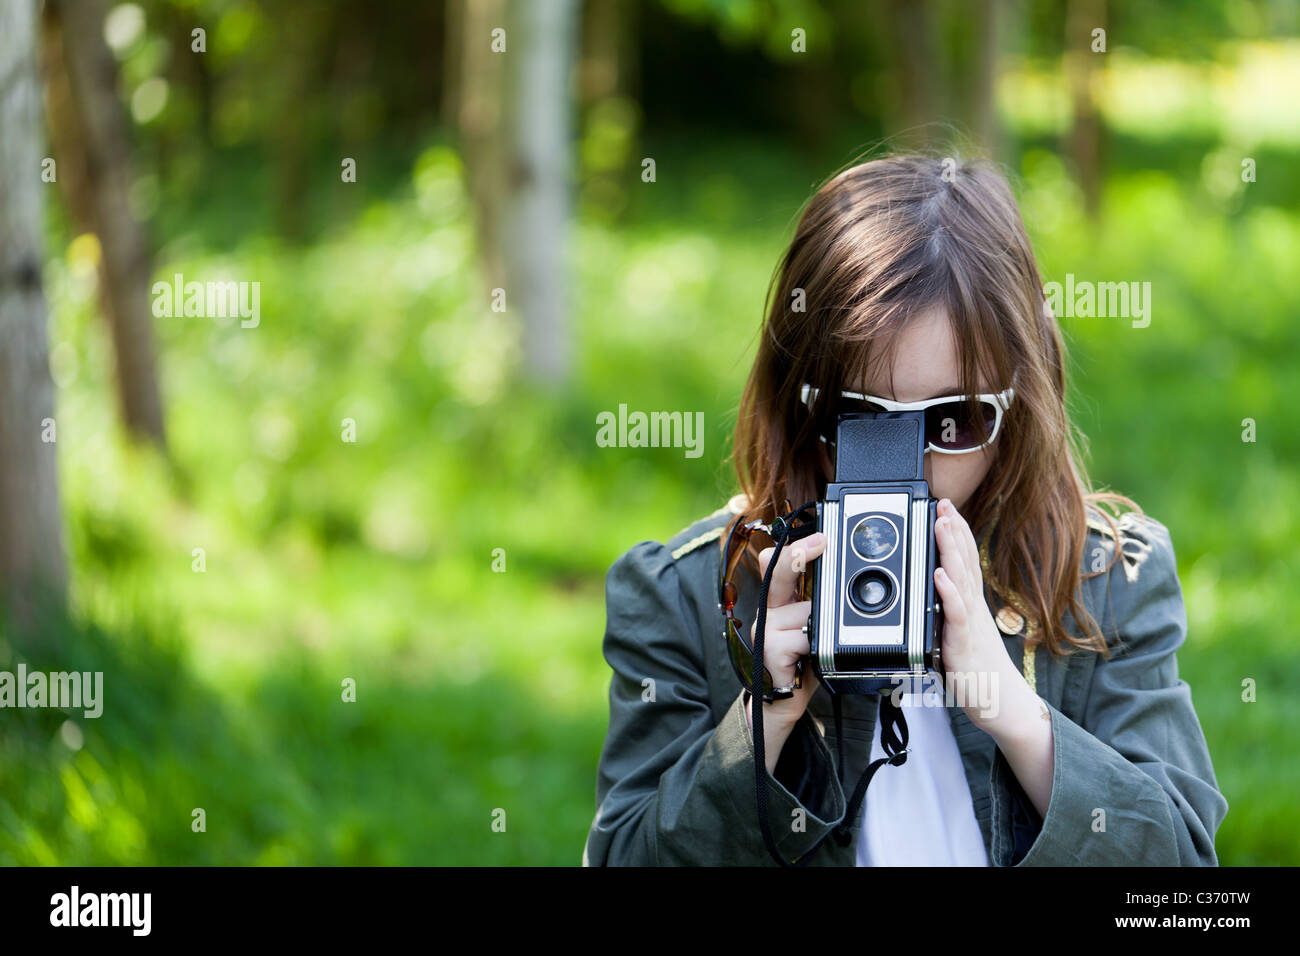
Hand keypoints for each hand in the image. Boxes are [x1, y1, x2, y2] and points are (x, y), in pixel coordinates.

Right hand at [744, 532, 825, 740]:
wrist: (784, 702)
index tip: (821, 537)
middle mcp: (768, 609)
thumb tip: (845, 584)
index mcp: (779, 600)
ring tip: (814, 646)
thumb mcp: (812, 629)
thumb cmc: (802, 662)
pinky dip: (813, 647)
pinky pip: (803, 637)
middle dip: (798, 554)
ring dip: (819, 627)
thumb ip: (819, 606)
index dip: (796, 548)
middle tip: (821, 541)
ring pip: (805, 612)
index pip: (777, 564)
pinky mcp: (769, 649)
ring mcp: (765, 629)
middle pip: (778, 572)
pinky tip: (807, 659)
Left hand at [931, 498, 1031, 733]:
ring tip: (941, 525)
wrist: (1003, 706)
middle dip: (953, 531)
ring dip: (950, 551)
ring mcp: (970, 625)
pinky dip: (948, 593)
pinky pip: (955, 615)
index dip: (957, 533)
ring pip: (961, 581)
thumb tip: (934, 595)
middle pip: (964, 563)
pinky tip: (940, 575)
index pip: (965, 562)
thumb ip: (949, 615)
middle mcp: (973, 610)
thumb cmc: (981, 673)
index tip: (947, 508)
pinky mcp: (963, 645)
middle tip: (944, 503)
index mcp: (971, 607)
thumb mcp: (961, 636)